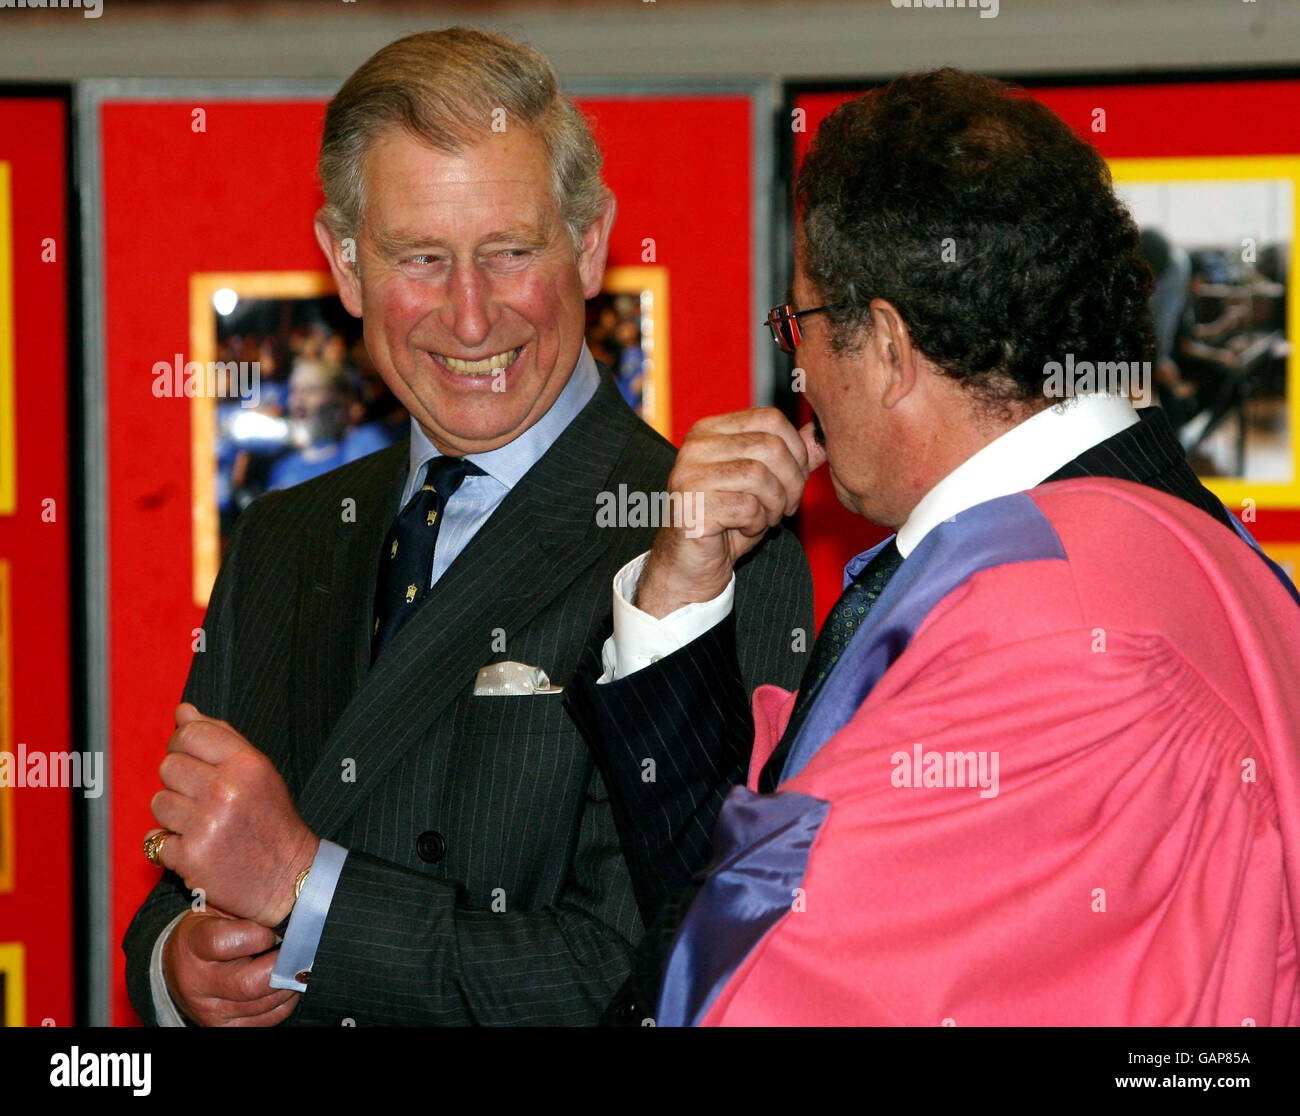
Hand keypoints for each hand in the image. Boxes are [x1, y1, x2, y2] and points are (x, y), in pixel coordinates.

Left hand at [150, 703, 318, 926]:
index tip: (192, 758)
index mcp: (246, 765)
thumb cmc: (271, 819)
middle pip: (168, 767)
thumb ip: (221, 737)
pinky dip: (172, 846)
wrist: (289, 877)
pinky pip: (156, 840)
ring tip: (202, 823)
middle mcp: (225, 791)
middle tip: (204, 798)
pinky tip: (198, 847)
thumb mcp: (258, 771)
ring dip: (174, 814)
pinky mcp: (190, 857)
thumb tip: (183, 711)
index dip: (183, 744)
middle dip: (180, 782)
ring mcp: (206, 825)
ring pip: (158, 803)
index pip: (190, 734)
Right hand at [162, 910, 299, 1026]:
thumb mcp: (218, 907)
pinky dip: (284, 1001)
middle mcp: (197, 982)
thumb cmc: (207, 929)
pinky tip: (282, 983)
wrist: (178, 967)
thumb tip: (290, 913)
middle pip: (251, 984)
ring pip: (264, 1004)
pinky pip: (268, 1019)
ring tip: (292, 964)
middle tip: (297, 950)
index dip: (260, 935)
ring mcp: (210, 1010)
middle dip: (283, 966)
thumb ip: (248, 908)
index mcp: (194, 944)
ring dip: (288, 982)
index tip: (273, 930)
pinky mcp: (224, 1027)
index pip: (229, 942)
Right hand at [635, 408, 825, 617]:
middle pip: (770, 447)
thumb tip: (820, 433)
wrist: (692, 564)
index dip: (797, 450)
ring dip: (775, 504)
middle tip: (788, 506)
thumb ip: (789, 456)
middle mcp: (696, 446)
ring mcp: (689, 475)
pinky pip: (746, 507)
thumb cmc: (728, 521)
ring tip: (767, 518)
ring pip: (760, 476)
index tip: (797, 478)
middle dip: (792, 482)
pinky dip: (757, 522)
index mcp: (710, 430)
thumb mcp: (764, 483)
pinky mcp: (691, 506)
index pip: (769, 418)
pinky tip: (746, 528)